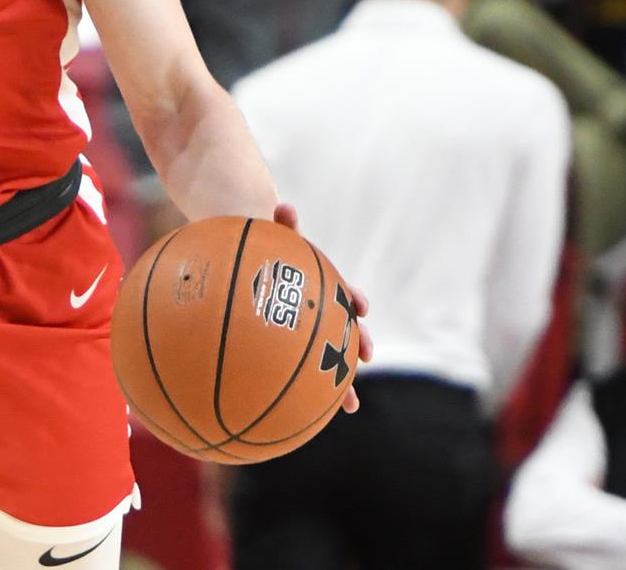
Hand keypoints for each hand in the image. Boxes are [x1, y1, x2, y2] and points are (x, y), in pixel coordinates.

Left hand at [271, 203, 371, 413]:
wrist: (260, 260)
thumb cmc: (267, 249)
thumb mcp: (274, 234)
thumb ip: (282, 224)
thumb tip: (284, 205)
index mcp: (321, 284)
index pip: (343, 290)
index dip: (353, 298)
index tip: (362, 307)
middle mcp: (324, 309)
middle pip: (346, 329)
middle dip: (357, 343)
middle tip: (365, 358)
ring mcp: (314, 329)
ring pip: (331, 358)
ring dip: (341, 382)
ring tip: (349, 406)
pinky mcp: (298, 346)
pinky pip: (300, 373)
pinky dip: (304, 395)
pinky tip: (297, 420)